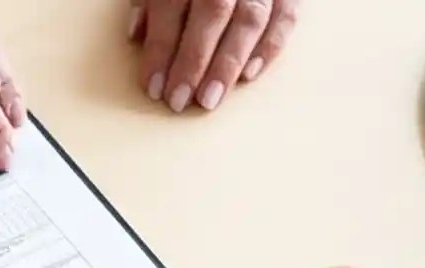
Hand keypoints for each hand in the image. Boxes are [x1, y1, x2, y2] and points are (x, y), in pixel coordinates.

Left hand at [127, 0, 298, 111]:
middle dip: (193, 61)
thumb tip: (137, 36)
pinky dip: (269, 47)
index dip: (160, 46)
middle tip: (178, 100)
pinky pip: (287, 16)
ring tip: (209, 99)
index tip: (152, 85)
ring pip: (249, 19)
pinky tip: (248, 76)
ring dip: (228, 64)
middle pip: (212, 12)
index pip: (171, 3)